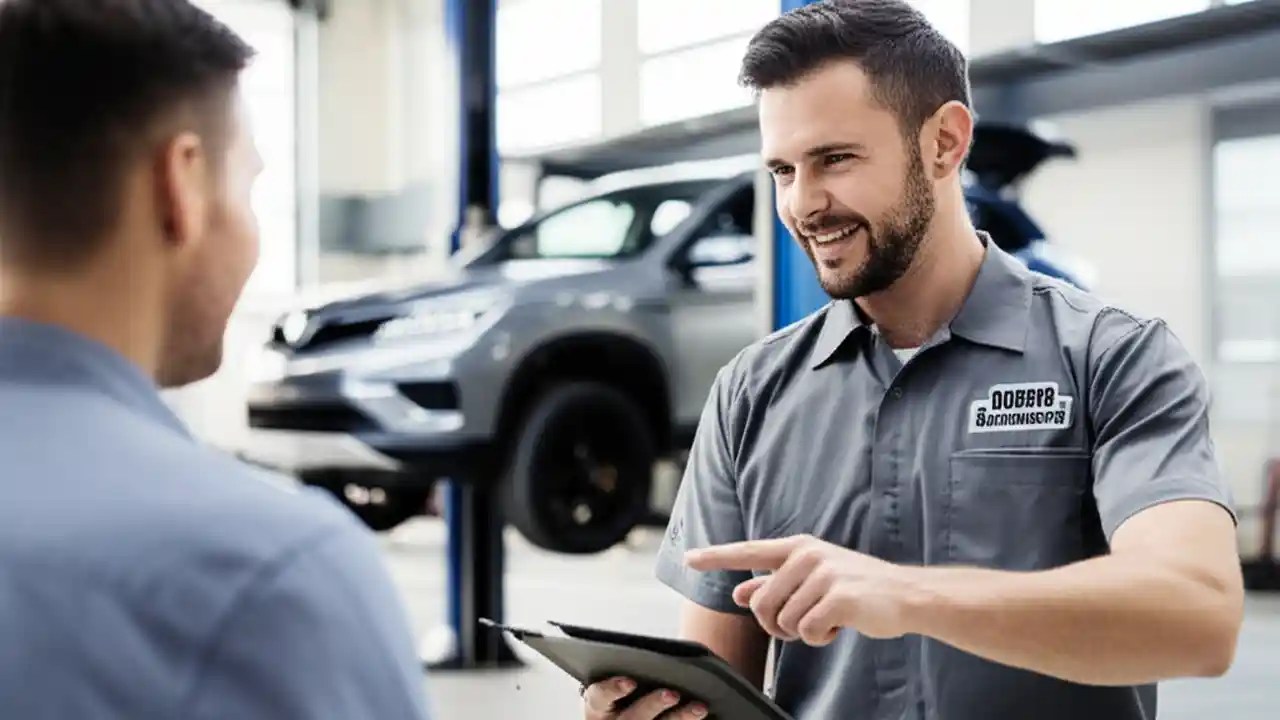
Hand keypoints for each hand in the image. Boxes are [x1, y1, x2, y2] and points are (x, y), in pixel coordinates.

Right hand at [581, 677, 707, 719]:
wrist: (616, 715)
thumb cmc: (615, 691)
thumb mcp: (611, 681)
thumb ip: (624, 670)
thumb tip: (651, 655)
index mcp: (595, 706)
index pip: (599, 697)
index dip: (613, 689)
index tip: (630, 681)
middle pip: (633, 718)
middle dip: (653, 705)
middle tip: (672, 693)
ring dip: (680, 718)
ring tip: (698, 707)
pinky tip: (701, 712)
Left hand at [685, 534, 920, 644]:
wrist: (905, 595)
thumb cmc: (857, 587)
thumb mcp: (814, 579)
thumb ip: (775, 584)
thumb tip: (739, 594)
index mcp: (799, 547)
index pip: (749, 550)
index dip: (716, 556)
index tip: (690, 559)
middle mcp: (808, 555)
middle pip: (762, 604)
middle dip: (776, 625)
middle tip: (802, 625)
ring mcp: (824, 574)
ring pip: (784, 622)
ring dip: (803, 632)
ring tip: (827, 619)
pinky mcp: (839, 597)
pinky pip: (807, 632)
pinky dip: (819, 639)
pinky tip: (839, 626)